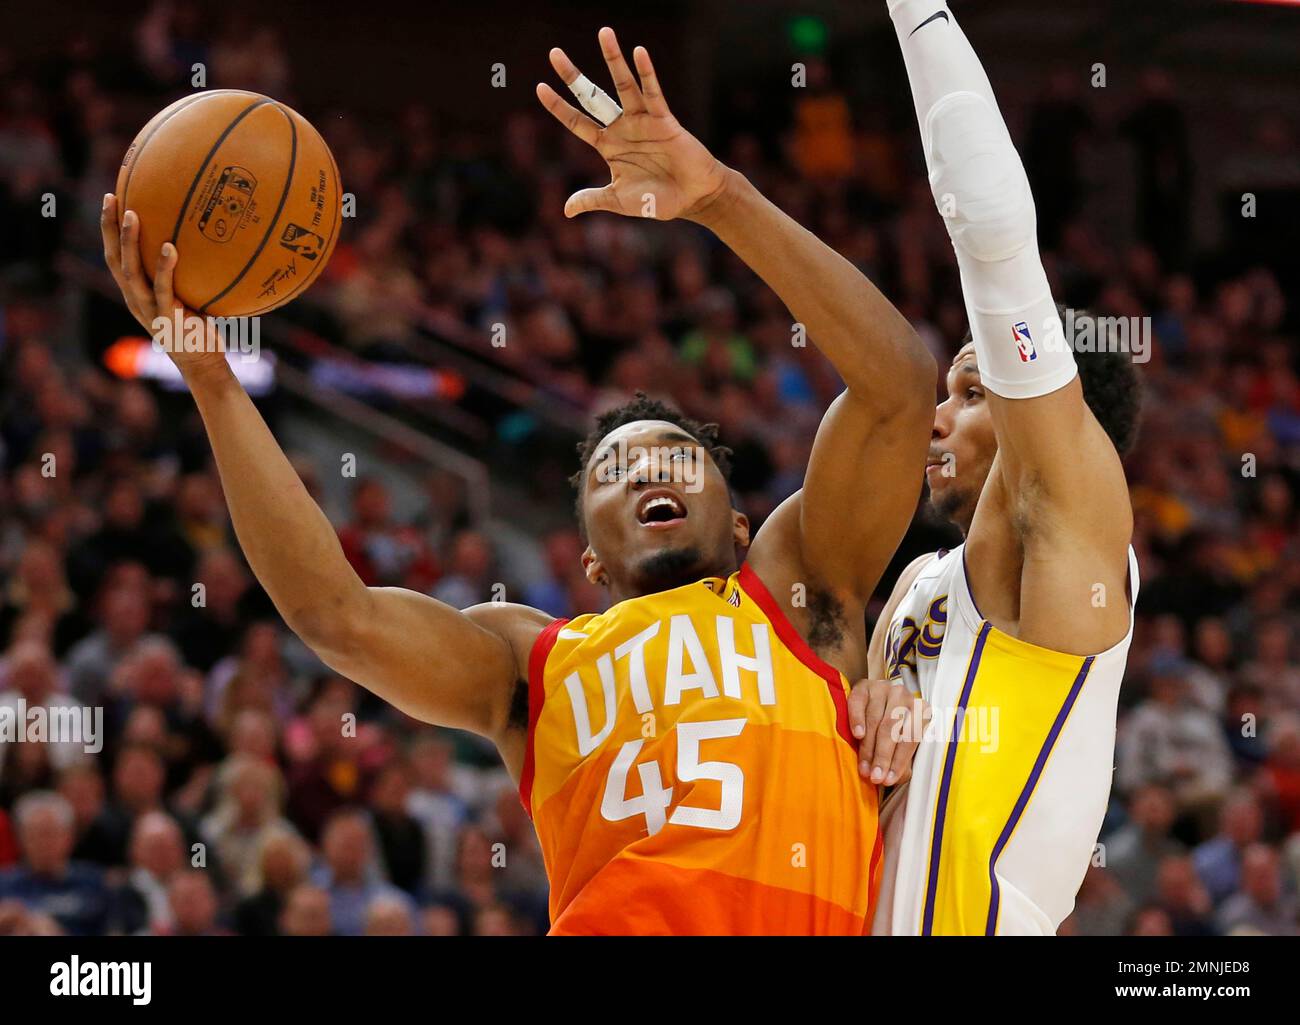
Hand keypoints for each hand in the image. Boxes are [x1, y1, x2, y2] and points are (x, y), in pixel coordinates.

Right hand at [100, 193, 226, 379]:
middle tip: (111, 198)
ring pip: (131, 272)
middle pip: (114, 259)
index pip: (115, 256)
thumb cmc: (198, 327)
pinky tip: (171, 247)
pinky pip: (163, 290)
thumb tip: (201, 239)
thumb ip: (183, 273)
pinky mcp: (167, 320)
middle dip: (109, 228)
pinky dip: (165, 268)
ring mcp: (149, 311)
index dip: (108, 229)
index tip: (111, 198)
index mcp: (136, 293)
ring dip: (130, 242)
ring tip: (134, 214)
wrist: (204, 364)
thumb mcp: (186, 296)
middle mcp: (135, 300)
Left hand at [536, 27, 730, 221]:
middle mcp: (622, 128)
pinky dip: (647, 74)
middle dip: (573, 77)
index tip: (539, 87)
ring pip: (623, 85)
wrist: (692, 199)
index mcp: (608, 146)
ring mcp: (642, 121)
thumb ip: (593, 199)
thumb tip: (565, 210)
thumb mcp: (619, 200)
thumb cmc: (657, 200)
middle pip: (592, 97)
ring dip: (613, 60)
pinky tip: (638, 52)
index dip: (558, 107)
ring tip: (604, 33)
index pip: (577, 122)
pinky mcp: (664, 120)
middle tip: (554, 53)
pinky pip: (653, 94)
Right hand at [848, 678, 929, 786]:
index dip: (900, 760)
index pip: (911, 737)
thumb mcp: (902, 745)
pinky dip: (857, 720)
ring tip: (863, 767)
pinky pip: (859, 703)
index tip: (888, 781)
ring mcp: (883, 687)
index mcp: (922, 710)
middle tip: (874, 777)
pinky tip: (857, 735)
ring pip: (875, 719)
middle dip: (883, 756)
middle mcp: (905, 695)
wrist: (874, 704)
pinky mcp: (863, 685)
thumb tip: (895, 777)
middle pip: (892, 728)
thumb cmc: (893, 731)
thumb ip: (902, 761)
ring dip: (868, 746)